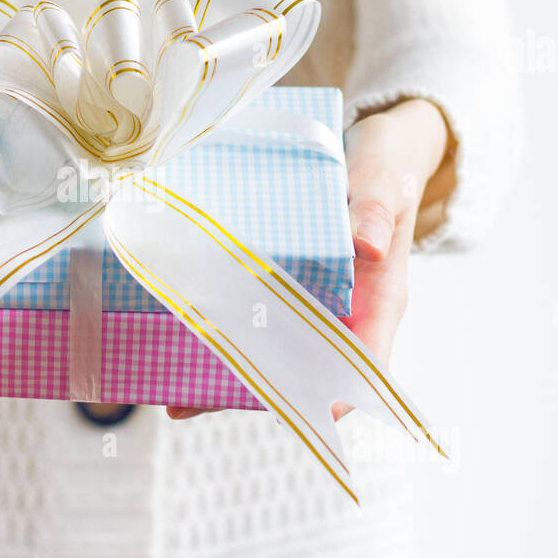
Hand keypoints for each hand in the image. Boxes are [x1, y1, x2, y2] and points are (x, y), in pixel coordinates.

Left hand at [167, 98, 450, 420]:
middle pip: (301, 368)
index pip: (361, 364)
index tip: (287, 410)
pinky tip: (177, 331)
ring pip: (272, 348)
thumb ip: (377, 210)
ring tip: (169, 387)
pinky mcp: (287, 282)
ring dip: (226, 366)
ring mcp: (313, 300)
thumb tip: (369, 247)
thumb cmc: (388, 166)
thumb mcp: (384, 181)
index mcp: (379, 300)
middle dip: (249, 389)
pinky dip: (221, 326)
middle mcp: (345, 311)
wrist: (374, 147)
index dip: (328, 396)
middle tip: (188, 402)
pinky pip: (255, 313)